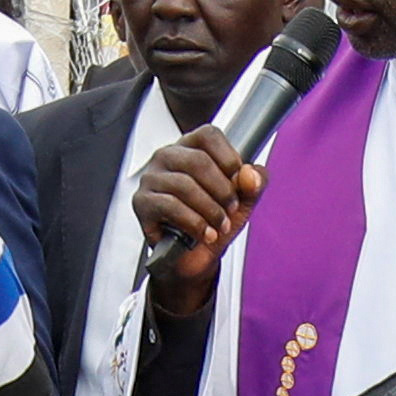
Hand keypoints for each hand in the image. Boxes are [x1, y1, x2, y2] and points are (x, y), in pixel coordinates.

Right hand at [133, 126, 262, 312]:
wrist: (192, 259)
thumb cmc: (212, 223)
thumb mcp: (242, 201)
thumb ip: (254, 183)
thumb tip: (249, 174)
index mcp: (190, 148)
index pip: (208, 136)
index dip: (228, 157)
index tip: (238, 180)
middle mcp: (167, 158)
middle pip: (198, 161)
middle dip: (222, 190)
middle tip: (231, 209)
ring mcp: (151, 179)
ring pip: (184, 185)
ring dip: (210, 210)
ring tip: (220, 226)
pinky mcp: (142, 202)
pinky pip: (170, 206)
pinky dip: (193, 223)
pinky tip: (204, 233)